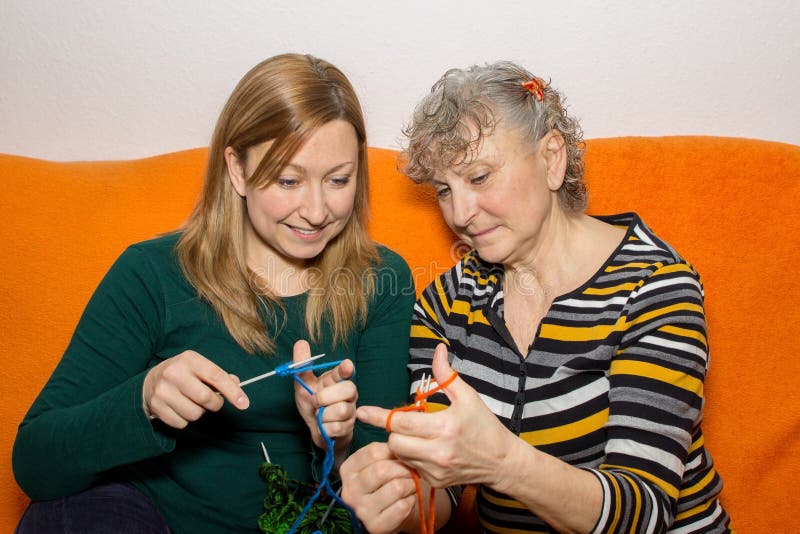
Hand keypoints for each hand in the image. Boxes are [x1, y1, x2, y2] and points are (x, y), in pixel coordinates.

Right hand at [142, 350, 248, 428]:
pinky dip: (185, 419)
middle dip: (215, 404)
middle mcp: (174, 373)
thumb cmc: (182, 374)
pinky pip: (182, 423)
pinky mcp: (156, 407)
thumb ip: (219, 376)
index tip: (244, 403)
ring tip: (191, 402)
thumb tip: (237, 384)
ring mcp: (163, 390)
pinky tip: (179, 408)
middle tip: (212, 401)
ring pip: (195, 413)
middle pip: (206, 398)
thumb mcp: (199, 367)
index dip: (233, 391)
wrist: (149, 381)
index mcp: (189, 359)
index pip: (216, 376)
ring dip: (199, 412)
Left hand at [292, 340, 356, 456]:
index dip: (346, 368)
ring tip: (319, 415)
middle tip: (315, 401)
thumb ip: (302, 366)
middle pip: (349, 389)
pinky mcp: (349, 427)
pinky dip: (324, 428)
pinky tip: (323, 426)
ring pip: (341, 410)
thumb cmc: (311, 403)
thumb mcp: (303, 385)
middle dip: (327, 397)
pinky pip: (337, 427)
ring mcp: (350, 410)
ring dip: (323, 415)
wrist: (315, 429)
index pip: (345, 371)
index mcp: (337, 380)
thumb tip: (301, 342)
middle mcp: (348, 393)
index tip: (347, 365)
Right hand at [340, 442, 416, 533]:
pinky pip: (402, 507)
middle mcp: (349, 490)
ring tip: (412, 483)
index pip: (372, 451)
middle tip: (413, 469)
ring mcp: (361, 510)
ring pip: (395, 488)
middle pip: (382, 470)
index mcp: (348, 470)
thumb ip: (386, 450)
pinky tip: (408, 499)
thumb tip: (401, 439)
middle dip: (404, 468)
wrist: (391, 511)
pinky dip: (411, 500)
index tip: (402, 454)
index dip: (394, 450)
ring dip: (410, 484)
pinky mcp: (376, 525)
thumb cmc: (386, 481)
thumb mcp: (380, 462)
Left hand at [356, 343, 514, 488]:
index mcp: (445, 427)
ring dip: (401, 443)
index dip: (379, 416)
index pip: (401, 422)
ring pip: (400, 455)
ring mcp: (435, 470)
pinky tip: (425, 449)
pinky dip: (411, 456)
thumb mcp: (468, 396)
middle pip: (394, 441)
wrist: (501, 461)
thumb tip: (437, 349)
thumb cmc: (484, 425)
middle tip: (408, 421)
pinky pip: (410, 467)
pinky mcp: (434, 482)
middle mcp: (438, 452)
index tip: (362, 411)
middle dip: (395, 430)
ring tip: (418, 435)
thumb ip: (446, 374)